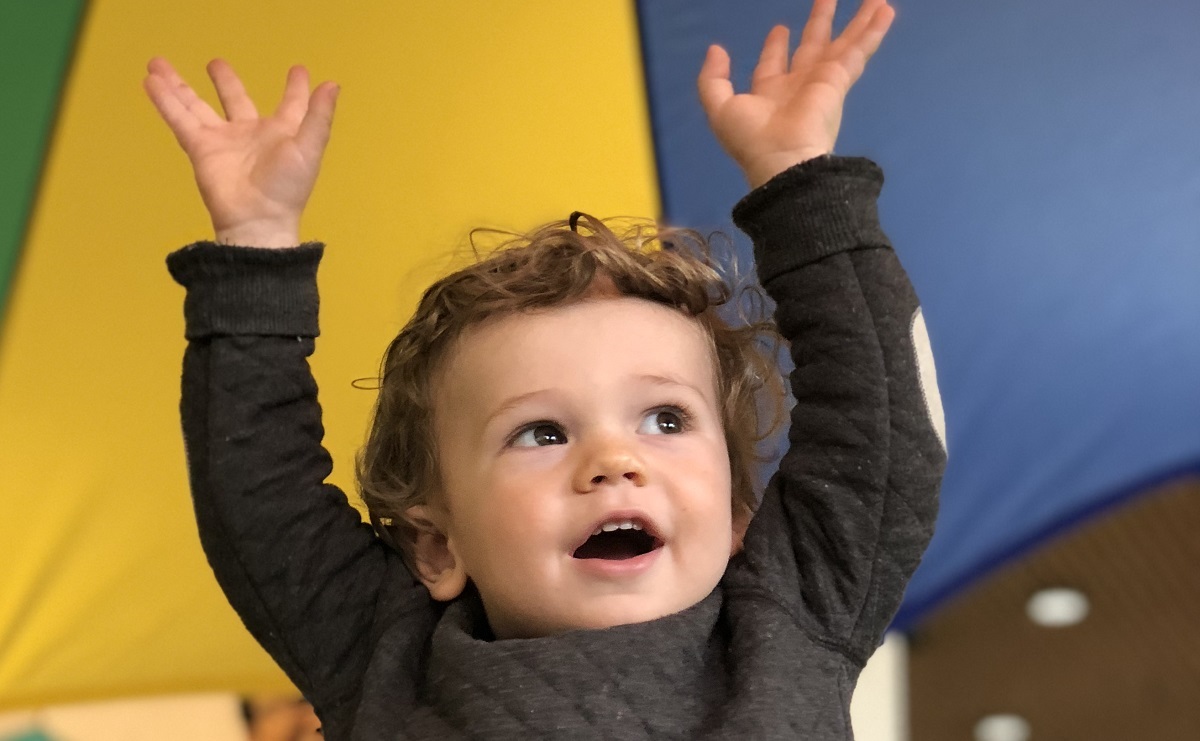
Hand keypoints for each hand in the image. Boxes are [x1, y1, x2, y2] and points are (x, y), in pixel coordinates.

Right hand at [144, 58, 338, 247]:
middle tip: (215, 62)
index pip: (291, 105)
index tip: (298, 70)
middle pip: (234, 99)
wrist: (257, 220)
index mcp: (282, 132)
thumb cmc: (287, 187)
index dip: (295, 89)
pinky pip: (179, 119)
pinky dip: (164, 100)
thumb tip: (332, 84)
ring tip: (158, 62)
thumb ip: (319, 116)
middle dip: (225, 81)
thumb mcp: (309, 148)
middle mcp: (250, 133)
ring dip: (178, 84)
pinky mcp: (200, 148)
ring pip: (196, 105)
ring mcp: (222, 140)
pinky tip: (150, 80)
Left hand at [698, 0, 893, 187]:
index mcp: (770, 92)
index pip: (775, 62)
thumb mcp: (719, 107)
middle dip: (819, 22)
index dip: (776, 45)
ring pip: (842, 44)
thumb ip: (712, 78)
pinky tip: (885, 12)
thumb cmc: (751, 139)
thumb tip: (716, 49)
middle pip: (812, 45)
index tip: (780, 29)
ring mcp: (822, 81)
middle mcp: (798, 85)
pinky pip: (858, 50)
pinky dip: (873, 32)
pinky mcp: (838, 80)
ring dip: (858, 22)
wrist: (782, 161)